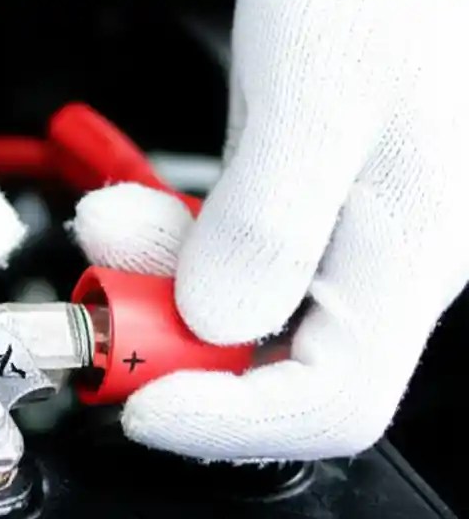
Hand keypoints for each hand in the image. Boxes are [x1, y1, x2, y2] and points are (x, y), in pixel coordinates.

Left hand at [71, 0, 468, 462]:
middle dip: (172, 345)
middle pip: (277, 368)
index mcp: (415, 256)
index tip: (136, 403)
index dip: (222, 422)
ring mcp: (350, 238)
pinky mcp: (311, 207)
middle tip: (104, 303)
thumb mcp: (313, 96)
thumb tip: (212, 326)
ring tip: (107, 230)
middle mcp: (390, 262)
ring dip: (158, 287)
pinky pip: (237, 260)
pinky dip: (173, 247)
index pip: (330, 406)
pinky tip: (133, 213)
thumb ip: (265, 224)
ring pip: (243, 311)